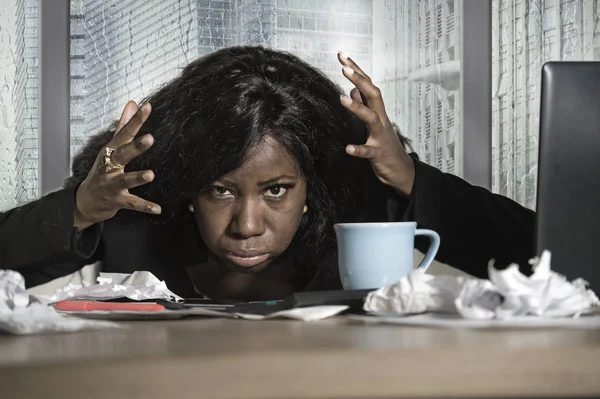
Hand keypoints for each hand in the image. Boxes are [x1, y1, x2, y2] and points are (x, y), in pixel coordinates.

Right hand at [74, 101, 160, 229]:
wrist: (85, 202)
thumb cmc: (101, 172)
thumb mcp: (111, 148)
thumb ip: (123, 127)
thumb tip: (132, 104)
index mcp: (110, 152)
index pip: (124, 133)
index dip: (135, 121)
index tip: (147, 107)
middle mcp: (109, 167)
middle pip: (122, 155)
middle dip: (135, 147)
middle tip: (150, 138)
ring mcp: (111, 185)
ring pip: (125, 180)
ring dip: (137, 177)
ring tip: (151, 174)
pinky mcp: (116, 201)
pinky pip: (132, 203)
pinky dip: (144, 207)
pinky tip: (157, 209)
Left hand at [337, 52, 415, 195]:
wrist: (402, 172)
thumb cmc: (386, 146)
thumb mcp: (375, 124)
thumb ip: (365, 106)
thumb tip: (353, 90)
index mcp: (379, 111)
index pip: (368, 85)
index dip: (356, 70)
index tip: (342, 55)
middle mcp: (381, 120)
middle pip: (373, 94)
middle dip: (359, 79)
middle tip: (344, 66)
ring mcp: (381, 136)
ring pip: (371, 118)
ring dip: (357, 108)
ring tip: (341, 99)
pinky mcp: (379, 154)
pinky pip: (368, 151)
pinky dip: (359, 149)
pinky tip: (348, 148)